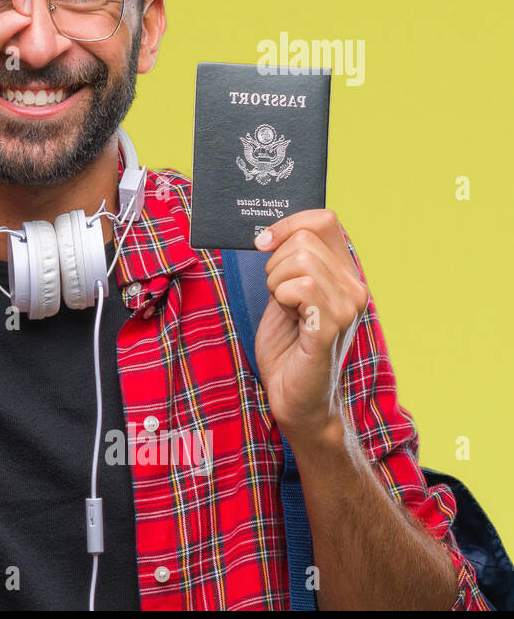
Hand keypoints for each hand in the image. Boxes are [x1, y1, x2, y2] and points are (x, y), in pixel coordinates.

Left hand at [253, 209, 370, 447]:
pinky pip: (302, 288)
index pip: (324, 220)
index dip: (288, 224)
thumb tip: (269, 232)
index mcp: (345, 275)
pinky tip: (291, 319)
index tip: (263, 243)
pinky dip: (282, 298)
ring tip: (286, 309)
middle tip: (278, 295)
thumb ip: (288, 264)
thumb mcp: (285, 294)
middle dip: (274, 262)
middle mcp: (354, 287)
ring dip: (276, 282)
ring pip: (300, 260)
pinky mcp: (332, 326)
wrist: (295, 398)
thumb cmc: (287, 347)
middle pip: (304, 238)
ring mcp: (347, 306)